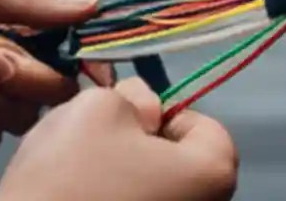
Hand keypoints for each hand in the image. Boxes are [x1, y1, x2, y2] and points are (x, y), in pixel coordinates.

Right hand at [0, 78, 238, 200]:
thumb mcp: (101, 105)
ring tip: (80, 177)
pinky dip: (108, 199)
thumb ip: (132, 95)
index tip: (122, 121)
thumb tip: (145, 109)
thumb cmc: (72, 174)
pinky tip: (77, 199)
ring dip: (121, 175)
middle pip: (179, 161)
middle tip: (97, 145)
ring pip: (151, 188)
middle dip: (140, 145)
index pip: (202, 126)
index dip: (161, 112)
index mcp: (213, 174)